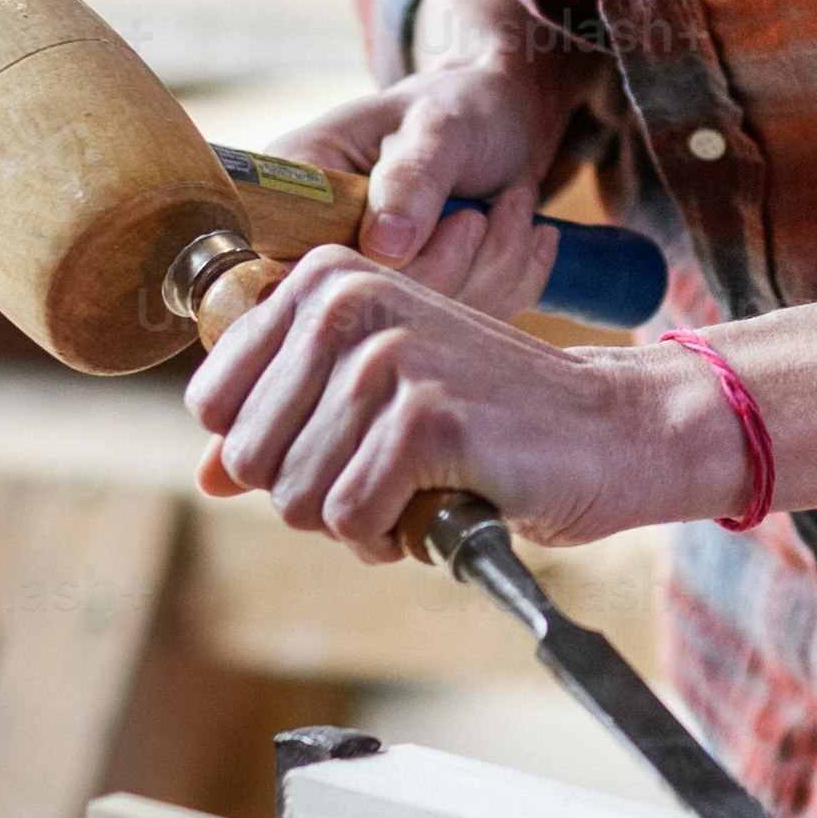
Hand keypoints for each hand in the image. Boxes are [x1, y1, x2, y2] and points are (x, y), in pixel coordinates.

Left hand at [188, 249, 738, 555]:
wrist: (609, 428)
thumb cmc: (488, 417)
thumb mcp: (377, 398)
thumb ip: (289, 426)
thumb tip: (207, 476)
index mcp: (324, 280)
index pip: (216, 403)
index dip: (273, 453)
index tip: (344, 441)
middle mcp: (347, 302)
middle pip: (252, 459)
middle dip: (316, 493)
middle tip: (391, 472)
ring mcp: (388, 356)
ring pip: (297, 499)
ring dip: (360, 521)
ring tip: (422, 485)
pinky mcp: (428, 417)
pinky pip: (353, 520)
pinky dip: (394, 536)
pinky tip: (443, 502)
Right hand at [266, 43, 590, 323]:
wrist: (501, 119)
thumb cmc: (460, 108)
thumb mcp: (440, 126)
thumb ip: (412, 177)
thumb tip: (385, 247)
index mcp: (297, 189)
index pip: (306, 266)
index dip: (383, 268)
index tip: (464, 223)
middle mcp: (318, 245)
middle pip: (370, 304)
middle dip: (458, 262)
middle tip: (497, 206)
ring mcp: (366, 279)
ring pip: (424, 321)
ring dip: (494, 265)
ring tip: (514, 204)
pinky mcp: (413, 304)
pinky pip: (463, 323)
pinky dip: (509, 278)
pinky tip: (521, 231)